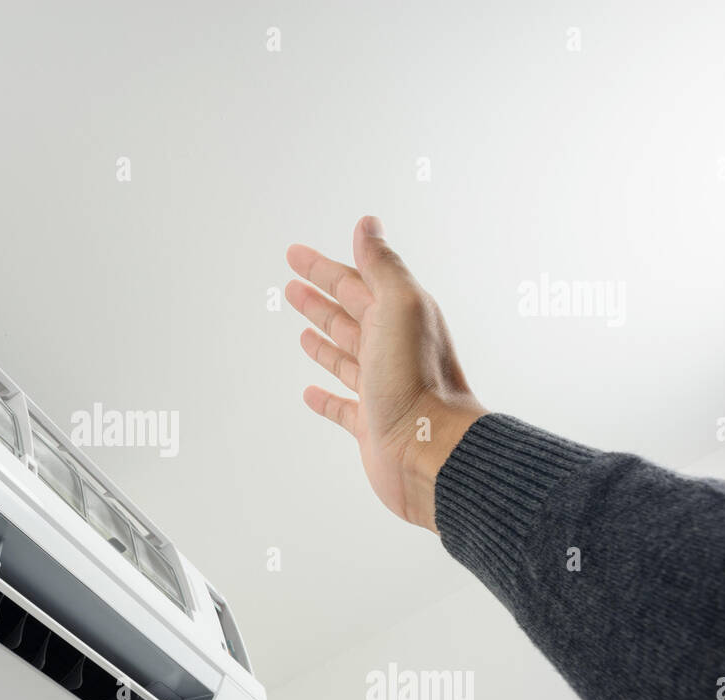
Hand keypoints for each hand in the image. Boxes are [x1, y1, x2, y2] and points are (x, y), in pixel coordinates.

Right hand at [286, 216, 485, 532]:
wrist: (431, 451)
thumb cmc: (418, 380)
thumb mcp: (400, 306)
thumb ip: (383, 265)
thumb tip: (367, 224)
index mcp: (399, 318)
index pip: (354, 284)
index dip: (323, 268)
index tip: (295, 254)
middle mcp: (391, 351)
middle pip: (348, 316)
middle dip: (320, 298)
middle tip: (292, 284)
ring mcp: (381, 389)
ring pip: (345, 357)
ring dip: (323, 341)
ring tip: (302, 330)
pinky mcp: (370, 426)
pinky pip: (341, 407)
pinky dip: (325, 398)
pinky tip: (310, 393)